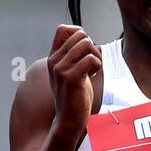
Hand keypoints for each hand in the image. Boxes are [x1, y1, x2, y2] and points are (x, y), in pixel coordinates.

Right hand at [47, 24, 101, 141]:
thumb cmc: (73, 97)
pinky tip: (92, 76)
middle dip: (91, 46)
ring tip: (92, 71)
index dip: (78, 34)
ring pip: (86, 44)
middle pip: (79, 35)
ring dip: (96, 56)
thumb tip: (84, 37)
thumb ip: (71, 56)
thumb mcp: (68, 72)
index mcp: (53, 58)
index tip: (83, 52)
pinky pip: (91, 59)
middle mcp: (54, 61)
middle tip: (91, 64)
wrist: (68, 121)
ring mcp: (61, 69)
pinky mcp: (71, 78)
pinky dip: (97, 66)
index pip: (62, 29)